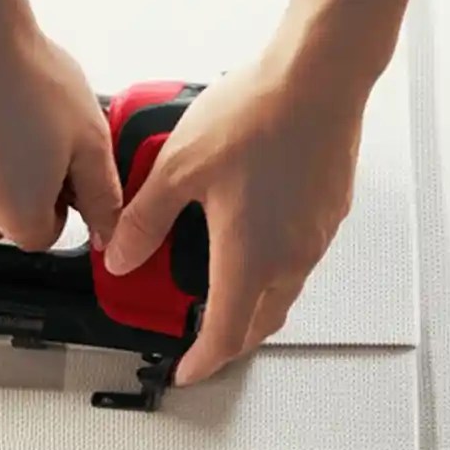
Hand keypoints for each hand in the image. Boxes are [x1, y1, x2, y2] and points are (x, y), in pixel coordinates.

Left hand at [103, 42, 372, 385]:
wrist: (319, 78)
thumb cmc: (258, 116)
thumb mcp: (179, 168)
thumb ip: (145, 219)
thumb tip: (121, 255)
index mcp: (250, 258)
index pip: (225, 335)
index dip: (202, 362)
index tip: (186, 370)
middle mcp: (289, 257)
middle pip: (260, 322)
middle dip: (230, 339)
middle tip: (204, 339)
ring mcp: (315, 236)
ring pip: (283, 292)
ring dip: (253, 303)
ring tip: (222, 288)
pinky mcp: (328, 212)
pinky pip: (299, 258)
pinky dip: (273, 268)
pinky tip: (253, 235)